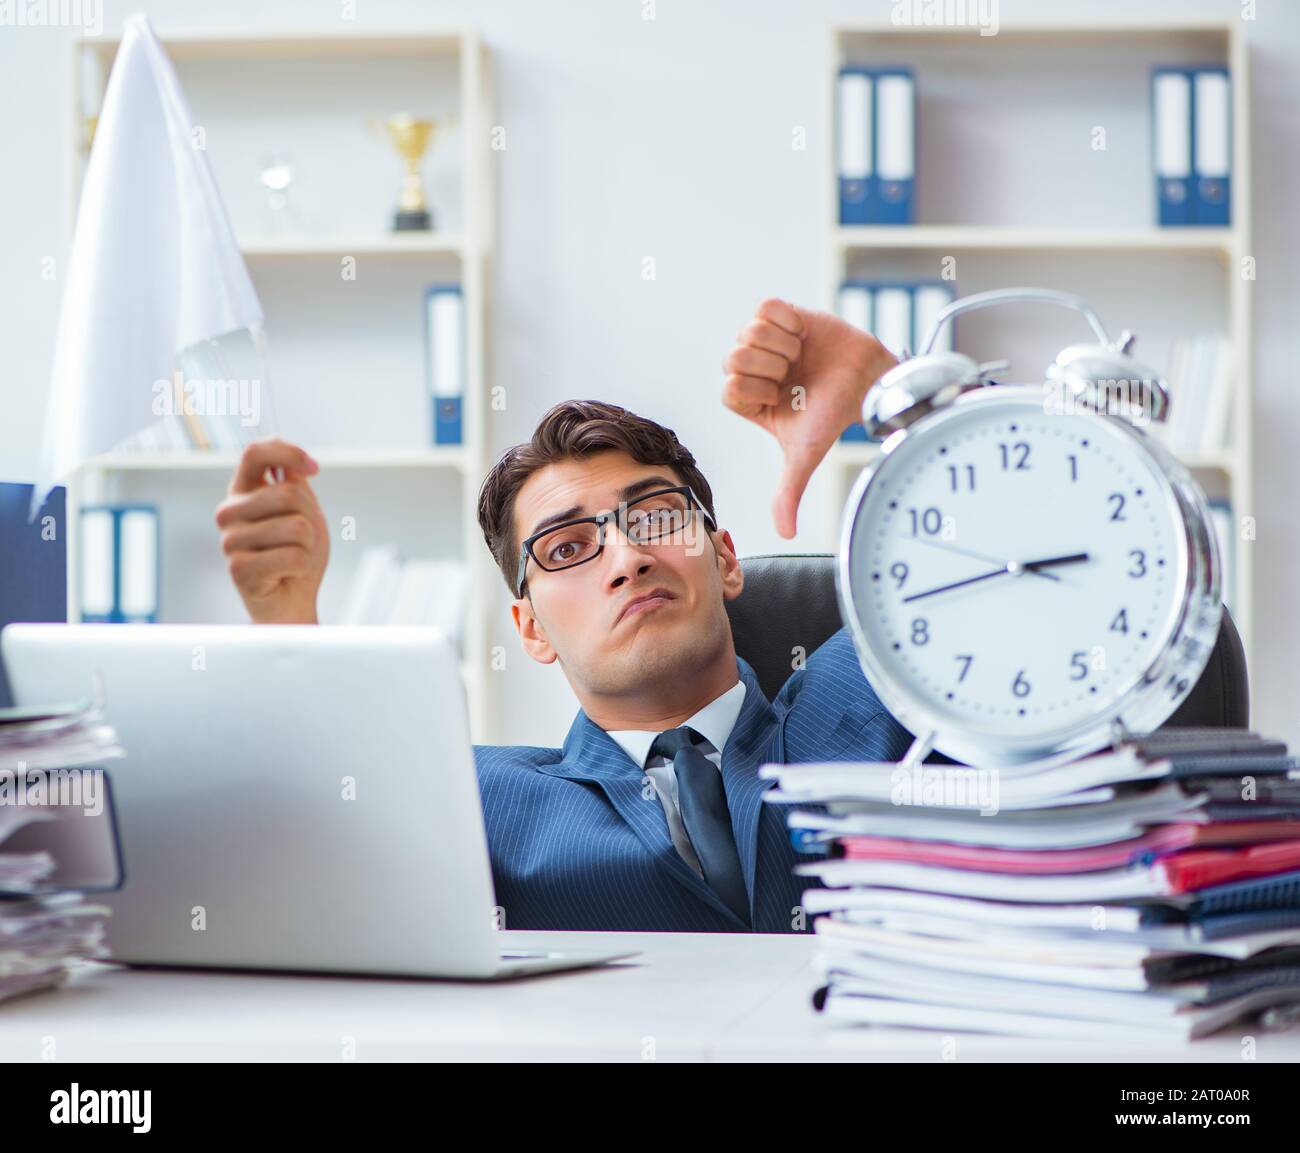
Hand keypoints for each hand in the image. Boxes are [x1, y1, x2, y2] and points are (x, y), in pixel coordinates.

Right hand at [214, 439, 327, 623]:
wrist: (292, 601)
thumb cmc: (297, 554)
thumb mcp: (304, 512)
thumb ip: (295, 484)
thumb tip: (294, 462)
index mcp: (242, 492)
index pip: (255, 453)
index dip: (288, 452)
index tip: (314, 468)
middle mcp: (228, 513)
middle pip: (288, 494)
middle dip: (310, 518)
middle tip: (302, 540)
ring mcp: (229, 541)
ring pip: (295, 527)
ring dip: (308, 546)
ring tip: (293, 557)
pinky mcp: (238, 569)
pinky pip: (292, 556)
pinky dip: (302, 566)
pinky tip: (287, 574)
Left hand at [722, 299, 896, 537]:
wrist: (868, 382)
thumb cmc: (834, 417)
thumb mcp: (806, 455)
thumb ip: (789, 491)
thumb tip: (784, 533)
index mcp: (748, 400)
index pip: (729, 389)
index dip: (758, 392)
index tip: (783, 398)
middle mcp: (751, 370)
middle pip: (734, 358)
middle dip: (771, 369)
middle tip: (794, 377)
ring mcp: (764, 340)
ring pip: (749, 332)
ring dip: (783, 347)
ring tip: (802, 357)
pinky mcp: (781, 314)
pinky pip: (767, 307)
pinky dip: (788, 321)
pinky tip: (803, 335)